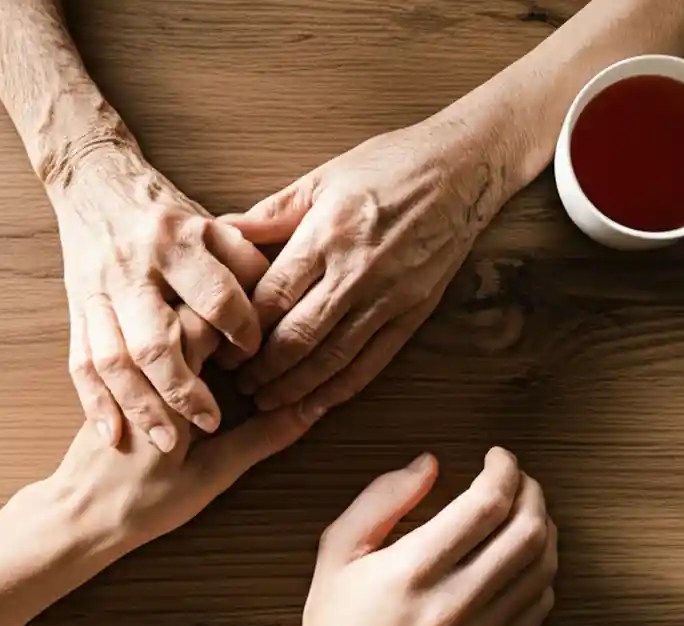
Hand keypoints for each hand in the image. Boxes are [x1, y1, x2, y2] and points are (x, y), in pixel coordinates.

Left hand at [43, 282, 320, 546]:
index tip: (267, 340)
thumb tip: (309, 409)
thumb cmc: (141, 502)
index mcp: (162, 376)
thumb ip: (262, 437)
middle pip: (185, 306)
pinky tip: (200, 354)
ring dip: (198, 320)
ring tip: (227, 346)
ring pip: (163, 312)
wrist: (77, 518)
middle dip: (222, 314)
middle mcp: (137, 356)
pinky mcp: (116, 367)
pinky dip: (177, 331)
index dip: (244, 320)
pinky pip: (147, 329)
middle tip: (253, 339)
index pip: (207, 317)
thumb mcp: (212, 474)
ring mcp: (122, 358)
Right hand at [50, 146, 266, 450]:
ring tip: (166, 442)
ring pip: (114, 360)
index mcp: (176, 240)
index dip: (242, 331)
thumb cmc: (164, 211)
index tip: (255, 355)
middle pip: (156, 341)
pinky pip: (79, 363)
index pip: (217, 297)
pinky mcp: (75, 310)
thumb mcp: (211, 224)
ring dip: (140, 406)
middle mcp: (134, 269)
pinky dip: (96, 403)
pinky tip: (115, 434)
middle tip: (210, 423)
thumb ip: (245, 261)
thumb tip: (282, 302)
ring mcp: (98, 292)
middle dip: (183, 389)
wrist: (92, 180)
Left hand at [223, 118, 514, 413]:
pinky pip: (372, 361)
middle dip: (261, 368)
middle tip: (234, 384)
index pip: (273, 297)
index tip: (220, 346)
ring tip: (265, 401)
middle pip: (298, 336)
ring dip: (295, 387)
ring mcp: (390, 296)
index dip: (241, 329)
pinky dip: (341, 388)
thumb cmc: (390, 165)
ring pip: (333, 358)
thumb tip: (221, 231)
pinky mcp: (415, 312)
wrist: (463, 170)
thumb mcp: (323, 178)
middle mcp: (358, 271)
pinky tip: (316, 402)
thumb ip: (272, 212)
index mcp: (327, 233)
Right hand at [263, 448, 557, 625]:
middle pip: (526, 531)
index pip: (486, 504)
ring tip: (526, 511)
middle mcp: (453, 602)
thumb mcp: (338, 552)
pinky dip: (542, 570)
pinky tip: (524, 556)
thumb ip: (381, 499)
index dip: (503, 469)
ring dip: (544, 527)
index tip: (498, 457)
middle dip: (532, 491)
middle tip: (519, 479)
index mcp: (412, 570)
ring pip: (541, 566)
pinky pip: (539, 604)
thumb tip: (429, 463)